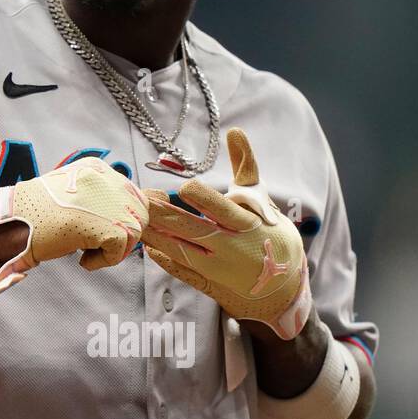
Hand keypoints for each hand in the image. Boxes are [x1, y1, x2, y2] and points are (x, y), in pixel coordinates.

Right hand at [0, 157, 147, 304]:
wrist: (11, 223)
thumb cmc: (35, 214)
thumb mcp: (69, 192)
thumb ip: (95, 196)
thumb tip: (123, 215)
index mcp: (96, 168)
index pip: (129, 195)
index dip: (119, 218)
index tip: (99, 230)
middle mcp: (106, 179)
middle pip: (138, 213)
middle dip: (121, 234)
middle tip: (94, 244)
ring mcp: (109, 202)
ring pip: (133, 234)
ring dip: (110, 249)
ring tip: (83, 250)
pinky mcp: (108, 226)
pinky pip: (120, 251)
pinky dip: (102, 261)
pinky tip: (80, 256)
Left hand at [141, 127, 311, 339]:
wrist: (283, 287)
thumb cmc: (270, 234)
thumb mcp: (261, 199)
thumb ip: (245, 166)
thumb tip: (234, 131)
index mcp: (247, 224)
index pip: (222, 209)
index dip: (202, 198)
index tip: (184, 187)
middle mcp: (230, 247)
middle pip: (191, 229)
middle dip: (163, 214)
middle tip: (142, 198)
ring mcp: (216, 268)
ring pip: (178, 250)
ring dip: (154, 234)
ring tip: (135, 218)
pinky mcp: (206, 283)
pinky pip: (178, 270)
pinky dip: (162, 258)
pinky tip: (147, 244)